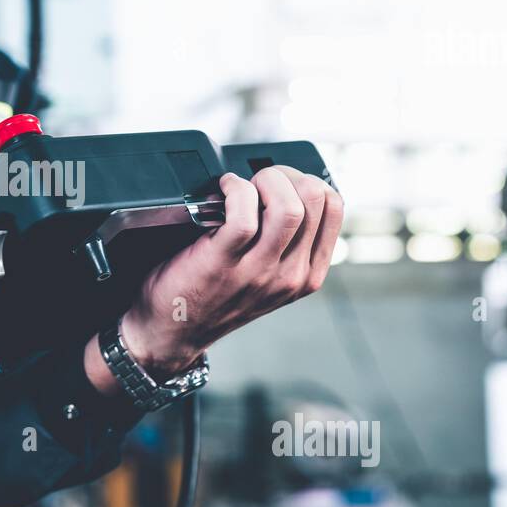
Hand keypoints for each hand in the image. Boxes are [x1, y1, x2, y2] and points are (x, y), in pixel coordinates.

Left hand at [84, 166, 343, 394]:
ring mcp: (258, 272)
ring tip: (243, 185)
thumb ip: (286, 245)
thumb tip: (288, 189)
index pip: (334, 208)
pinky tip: (221, 190)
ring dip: (264, 181)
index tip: (284, 180)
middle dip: (286, 175)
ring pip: (288, 207)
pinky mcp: (223, 263)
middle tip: (259, 179)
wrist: (171, 332)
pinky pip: (242, 212)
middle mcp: (290, 276)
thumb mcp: (267, 279)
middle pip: (315, 201)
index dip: (309, 180)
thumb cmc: (213, 297)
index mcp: (306, 275)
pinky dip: (233, 189)